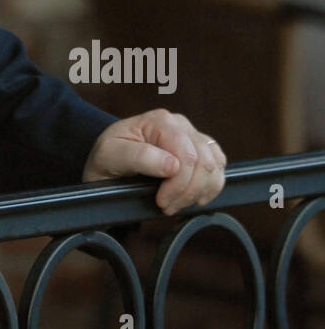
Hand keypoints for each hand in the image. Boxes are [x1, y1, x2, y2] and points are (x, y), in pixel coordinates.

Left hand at [81, 109, 226, 215]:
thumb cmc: (108, 156)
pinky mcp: (200, 148)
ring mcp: (192, 134)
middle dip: (188, 192)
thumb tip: (173, 165)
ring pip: (215, 166)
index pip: (186, 157)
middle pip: (204, 163)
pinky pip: (220, 167)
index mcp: (159, 121)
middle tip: (166, 206)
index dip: (178, 186)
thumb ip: (139, 157)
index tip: (161, 202)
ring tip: (176, 203)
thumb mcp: (110, 155)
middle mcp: (179, 123)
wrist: (110, 159)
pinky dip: (211, 186)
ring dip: (199, 192)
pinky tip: (193, 196)